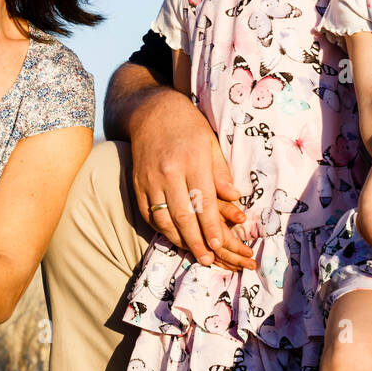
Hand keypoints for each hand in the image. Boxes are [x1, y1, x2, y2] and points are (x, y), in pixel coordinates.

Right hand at [131, 102, 253, 270]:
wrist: (151, 110)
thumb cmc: (187, 124)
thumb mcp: (210, 141)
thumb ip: (220, 171)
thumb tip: (235, 198)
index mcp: (191, 160)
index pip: (203, 201)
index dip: (211, 227)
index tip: (218, 245)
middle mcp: (168, 172)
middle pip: (183, 215)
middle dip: (196, 242)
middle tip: (207, 260)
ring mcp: (149, 178)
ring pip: (163, 218)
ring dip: (178, 239)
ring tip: (191, 253)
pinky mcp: (137, 183)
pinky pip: (147, 212)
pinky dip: (159, 228)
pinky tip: (171, 236)